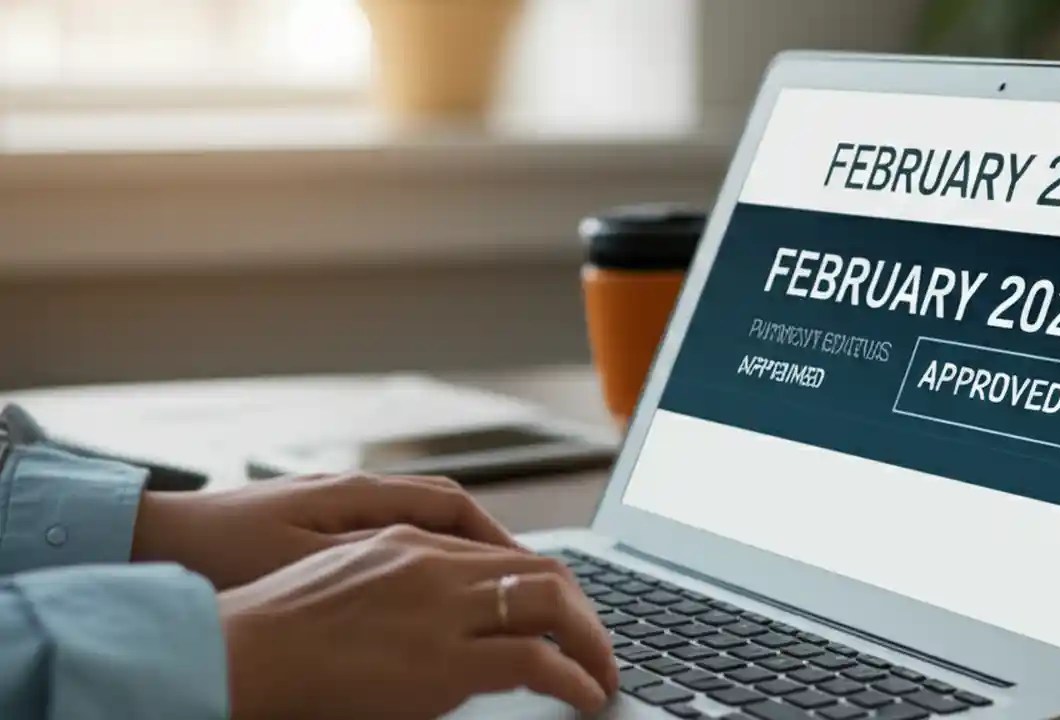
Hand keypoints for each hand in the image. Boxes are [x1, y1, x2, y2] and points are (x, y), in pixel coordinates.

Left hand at [132, 474, 519, 588]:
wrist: (156, 535)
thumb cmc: (221, 553)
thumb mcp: (303, 562)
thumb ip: (372, 559)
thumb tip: (438, 567)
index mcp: (358, 494)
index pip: (452, 505)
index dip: (498, 537)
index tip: (529, 570)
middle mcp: (355, 491)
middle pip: (446, 508)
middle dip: (492, 543)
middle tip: (525, 583)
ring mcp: (337, 503)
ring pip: (420, 520)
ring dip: (460, 549)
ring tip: (485, 588)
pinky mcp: (317, 522)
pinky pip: (392, 531)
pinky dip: (422, 555)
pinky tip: (424, 588)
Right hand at [219, 525, 618, 719]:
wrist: (238, 653)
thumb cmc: (272, 629)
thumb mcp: (342, 582)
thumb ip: (397, 588)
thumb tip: (430, 617)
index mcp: (410, 543)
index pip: (504, 553)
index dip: (547, 585)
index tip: (563, 615)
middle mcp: (436, 566)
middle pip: (542, 570)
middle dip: (582, 609)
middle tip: (597, 645)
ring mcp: (443, 611)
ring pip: (550, 604)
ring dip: (590, 640)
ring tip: (603, 672)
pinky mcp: (444, 663)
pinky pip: (536, 662)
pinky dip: (574, 676)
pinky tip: (585, 695)